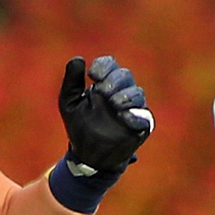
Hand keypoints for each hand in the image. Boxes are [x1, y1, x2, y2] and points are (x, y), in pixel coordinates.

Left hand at [58, 55, 154, 174]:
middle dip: (114, 80)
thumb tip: (78, 59)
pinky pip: (145, 116)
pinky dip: (136, 114)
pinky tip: (123, 116)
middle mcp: (120, 92)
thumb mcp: (69, 102)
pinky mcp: (140, 126)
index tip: (92, 75)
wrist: (86, 155)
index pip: (109, 65)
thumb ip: (72, 81)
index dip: (103, 66)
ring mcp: (132, 108)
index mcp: (104, 83)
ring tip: (114, 104)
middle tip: (103, 91)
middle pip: (125, 75)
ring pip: (137, 93)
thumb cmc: (79, 126)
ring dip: (126, 95)